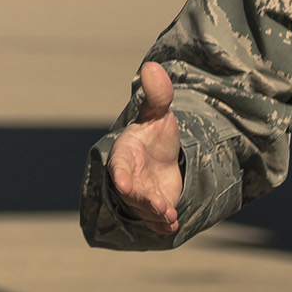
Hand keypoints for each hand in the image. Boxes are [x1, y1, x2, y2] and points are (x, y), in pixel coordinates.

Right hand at [108, 61, 182, 233]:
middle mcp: (129, 177)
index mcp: (125, 153)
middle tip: (160, 206)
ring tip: (170, 217)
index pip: (118, 165)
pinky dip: (161, 224)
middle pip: (131, 192)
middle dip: (143, 200)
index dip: (121, 175)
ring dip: (155, 214)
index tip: (123, 183)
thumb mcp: (158, 113)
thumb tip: (152, 66)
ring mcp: (141, 194)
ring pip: (143, 209)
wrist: (162, 157)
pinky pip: (154, 220)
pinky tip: (173, 225)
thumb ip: (157, 95)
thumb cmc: (154, 134)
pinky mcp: (155, 207)